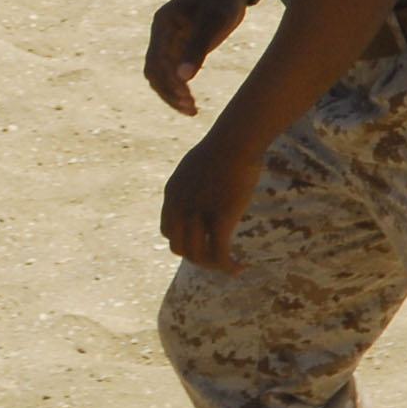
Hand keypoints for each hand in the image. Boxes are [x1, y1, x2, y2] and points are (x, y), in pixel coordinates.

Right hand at [145, 0, 246, 114]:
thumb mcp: (213, 21)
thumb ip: (197, 47)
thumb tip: (183, 78)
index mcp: (163, 25)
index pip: (157, 61)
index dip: (169, 82)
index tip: (188, 98)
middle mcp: (161, 34)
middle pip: (154, 71)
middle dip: (169, 92)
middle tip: (191, 109)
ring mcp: (168, 40)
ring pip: (160, 74)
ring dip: (171, 94)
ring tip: (192, 110)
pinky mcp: (179, 46)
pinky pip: (171, 72)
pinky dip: (178, 87)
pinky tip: (191, 100)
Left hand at [160, 118, 264, 270]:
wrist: (236, 140)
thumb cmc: (225, 146)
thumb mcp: (201, 163)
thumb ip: (198, 179)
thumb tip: (210, 183)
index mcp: (172, 194)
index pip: (168, 231)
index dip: (185, 242)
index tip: (205, 243)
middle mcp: (179, 206)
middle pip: (178, 247)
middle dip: (197, 257)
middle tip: (217, 258)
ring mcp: (197, 213)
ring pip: (196, 255)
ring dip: (212, 265)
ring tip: (228, 266)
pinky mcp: (219, 217)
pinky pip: (218, 253)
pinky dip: (226, 265)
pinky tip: (238, 268)